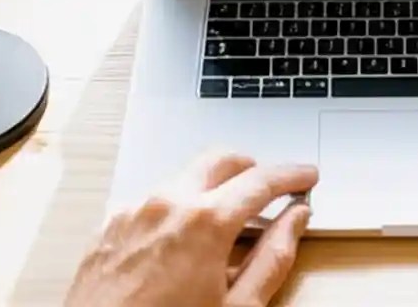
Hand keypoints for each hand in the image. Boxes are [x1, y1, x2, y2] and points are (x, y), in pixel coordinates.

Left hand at [66, 152, 318, 306]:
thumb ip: (272, 258)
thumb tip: (294, 221)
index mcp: (204, 223)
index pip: (261, 180)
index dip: (291, 175)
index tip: (306, 176)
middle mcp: (166, 204)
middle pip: (221, 160)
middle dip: (252, 169)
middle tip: (272, 190)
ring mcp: (134, 211)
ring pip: (185, 176)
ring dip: (214, 187)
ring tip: (229, 223)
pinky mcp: (111, 224)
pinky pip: (155, 199)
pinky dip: (180, 205)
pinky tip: (187, 239)